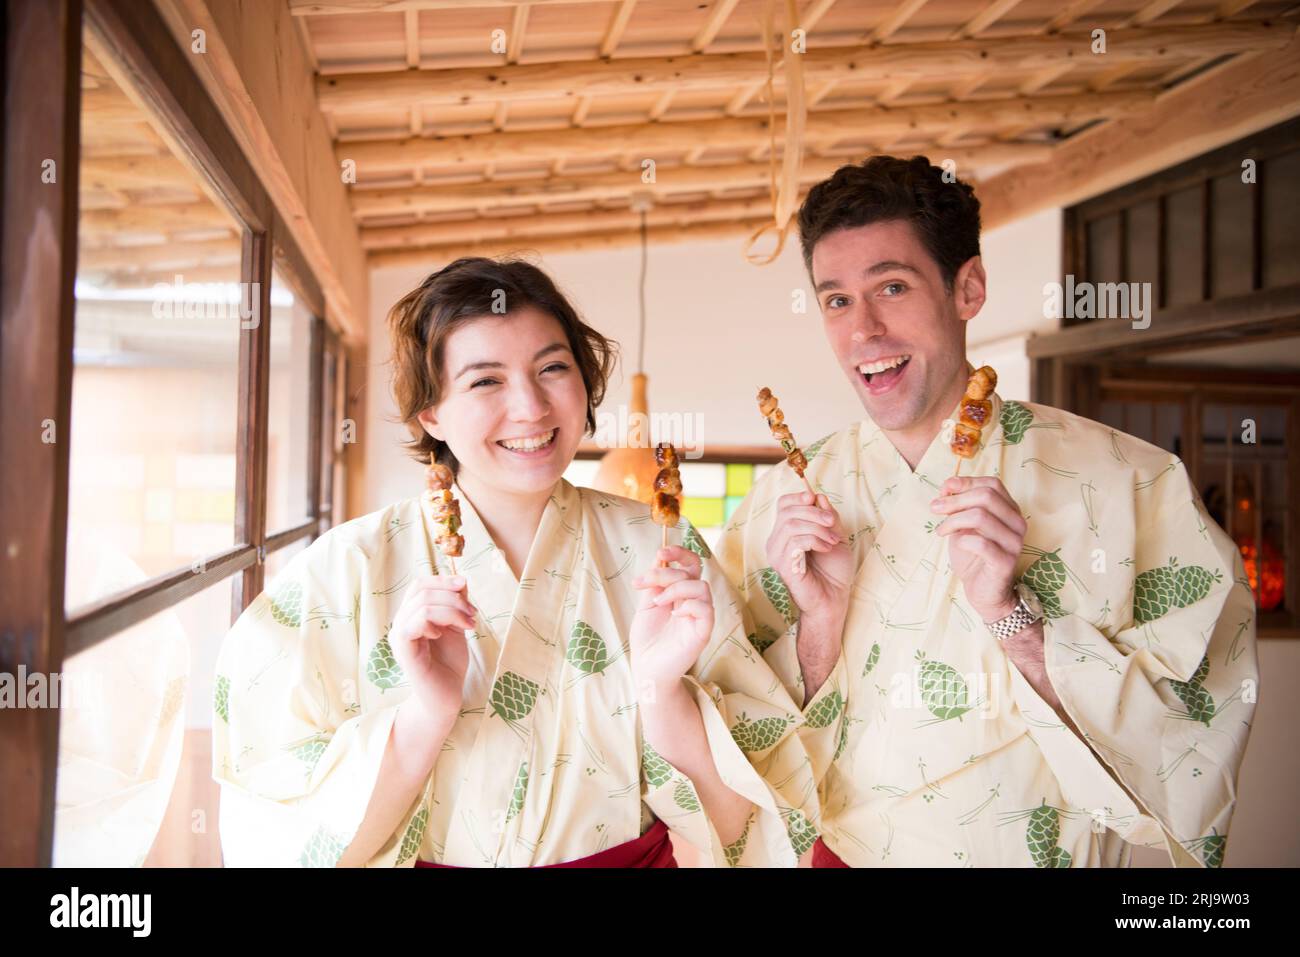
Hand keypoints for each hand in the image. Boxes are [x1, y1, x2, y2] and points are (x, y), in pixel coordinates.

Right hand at [389, 574, 472, 725]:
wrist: (446, 697)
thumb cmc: (449, 664)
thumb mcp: (456, 626)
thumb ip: (456, 605)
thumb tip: (460, 580)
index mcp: (412, 615)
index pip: (420, 584)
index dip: (443, 580)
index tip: (465, 587)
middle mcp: (401, 623)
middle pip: (421, 590)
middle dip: (452, 596)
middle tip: (472, 613)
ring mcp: (399, 637)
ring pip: (422, 605)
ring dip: (452, 609)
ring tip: (468, 625)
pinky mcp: (403, 651)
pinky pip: (414, 623)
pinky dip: (435, 622)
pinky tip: (443, 634)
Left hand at [630, 546, 713, 699]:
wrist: (646, 667)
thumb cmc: (647, 638)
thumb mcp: (646, 603)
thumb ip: (654, 581)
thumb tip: (660, 556)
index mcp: (682, 593)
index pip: (691, 564)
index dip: (680, 552)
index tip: (661, 552)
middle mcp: (694, 601)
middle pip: (693, 571)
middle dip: (667, 571)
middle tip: (645, 582)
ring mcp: (700, 616)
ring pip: (701, 587)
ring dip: (676, 588)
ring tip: (658, 602)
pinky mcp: (703, 631)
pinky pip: (706, 609)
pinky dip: (689, 606)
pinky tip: (673, 615)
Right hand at [764, 491, 852, 623]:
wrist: (834, 599)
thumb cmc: (834, 571)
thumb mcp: (836, 535)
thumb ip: (827, 517)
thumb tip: (817, 496)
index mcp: (786, 533)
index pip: (783, 505)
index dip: (798, 497)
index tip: (815, 498)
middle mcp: (777, 542)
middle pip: (787, 512)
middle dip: (813, 512)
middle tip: (832, 522)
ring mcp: (777, 554)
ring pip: (790, 525)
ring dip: (817, 528)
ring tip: (832, 540)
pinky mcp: (783, 566)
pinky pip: (795, 541)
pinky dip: (815, 540)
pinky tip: (826, 548)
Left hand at [932, 476, 1026, 622]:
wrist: (983, 591)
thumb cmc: (972, 555)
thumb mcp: (962, 525)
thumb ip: (957, 505)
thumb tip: (946, 487)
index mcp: (1010, 510)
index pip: (992, 484)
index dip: (966, 482)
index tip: (944, 488)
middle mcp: (1017, 523)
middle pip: (986, 496)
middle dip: (954, 500)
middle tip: (934, 508)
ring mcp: (1014, 542)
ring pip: (981, 516)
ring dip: (953, 521)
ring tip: (941, 531)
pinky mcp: (1006, 562)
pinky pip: (981, 543)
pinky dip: (962, 541)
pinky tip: (957, 545)